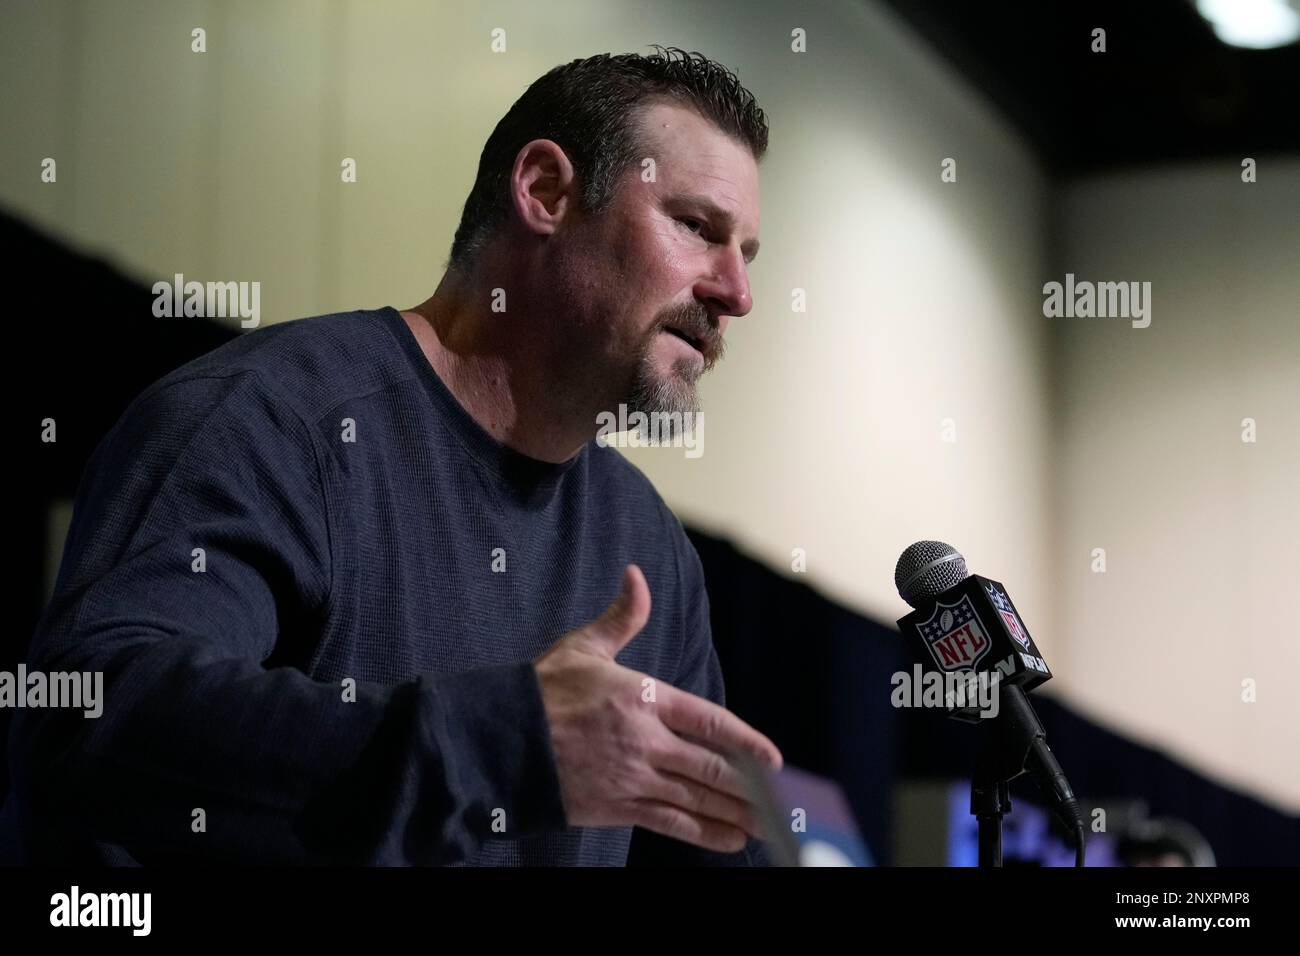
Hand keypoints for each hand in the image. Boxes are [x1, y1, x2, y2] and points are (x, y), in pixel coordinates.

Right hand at [533, 564, 782, 853]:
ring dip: (734, 814)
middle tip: (780, 802)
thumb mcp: (583, 647)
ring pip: (696, 799)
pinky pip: (669, 823)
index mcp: (643, 698)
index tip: (774, 758)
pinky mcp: (615, 806)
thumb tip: (636, 575)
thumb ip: (621, 616)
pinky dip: (702, 833)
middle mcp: (644, 741)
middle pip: (711, 767)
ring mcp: (631, 777)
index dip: (746, 742)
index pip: (709, 721)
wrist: (496, 741)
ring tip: (765, 826)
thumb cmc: (540, 691)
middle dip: (749, 787)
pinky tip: (727, 840)